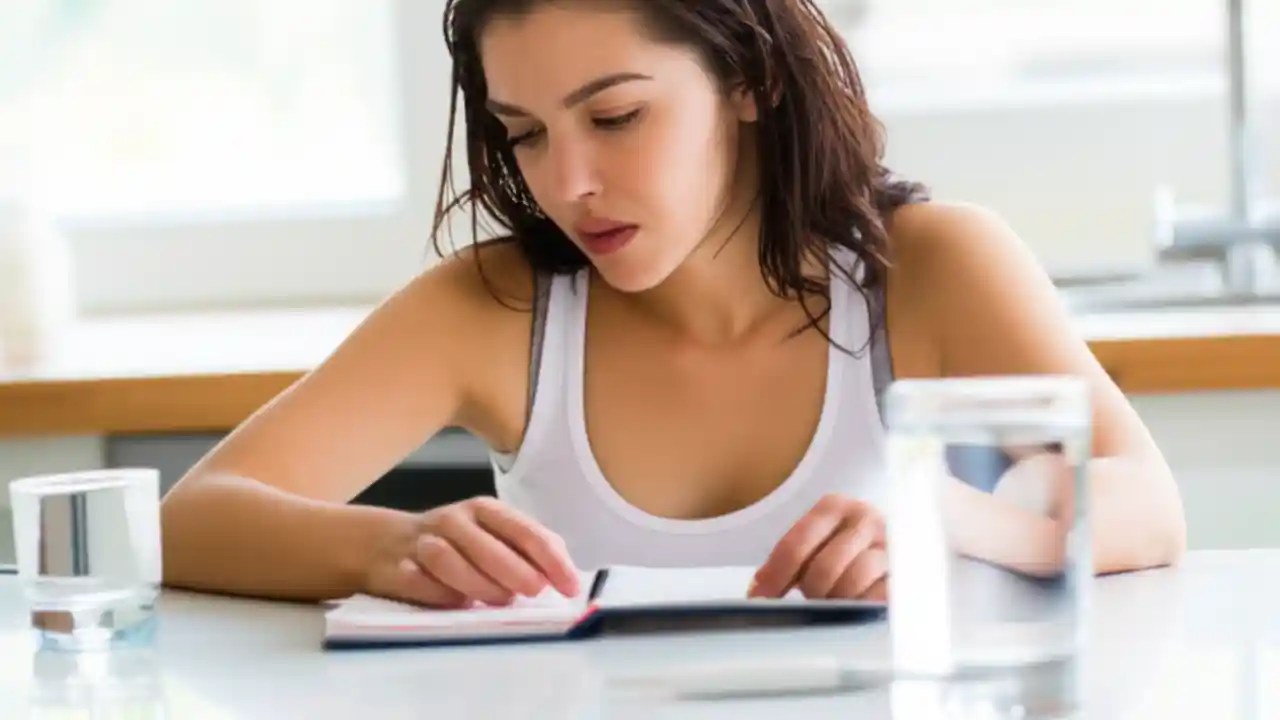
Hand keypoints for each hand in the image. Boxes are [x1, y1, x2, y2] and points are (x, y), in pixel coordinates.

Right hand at [367, 497, 580, 607]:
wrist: (389, 545)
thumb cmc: (457, 546)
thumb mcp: (493, 538)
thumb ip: (526, 552)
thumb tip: (566, 577)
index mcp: (485, 511)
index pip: (524, 531)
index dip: (551, 559)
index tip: (570, 587)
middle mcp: (455, 520)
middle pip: (487, 545)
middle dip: (515, 570)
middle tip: (533, 592)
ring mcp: (424, 541)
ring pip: (449, 560)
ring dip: (479, 585)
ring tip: (499, 600)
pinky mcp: (398, 566)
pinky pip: (419, 582)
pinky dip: (440, 595)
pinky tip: (456, 603)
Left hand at [749, 494, 887, 601]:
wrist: (899, 542)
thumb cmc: (845, 547)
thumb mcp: (815, 543)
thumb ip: (786, 562)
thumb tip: (757, 594)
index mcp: (834, 506)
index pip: (795, 545)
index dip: (774, 577)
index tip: (759, 600)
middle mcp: (865, 518)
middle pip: (822, 570)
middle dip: (811, 592)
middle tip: (811, 598)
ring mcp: (890, 546)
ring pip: (851, 584)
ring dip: (836, 601)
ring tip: (836, 600)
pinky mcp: (908, 574)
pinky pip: (877, 599)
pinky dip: (860, 607)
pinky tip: (856, 606)